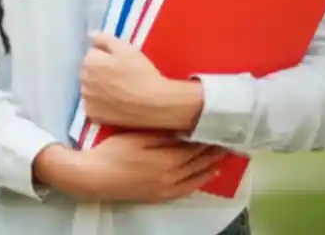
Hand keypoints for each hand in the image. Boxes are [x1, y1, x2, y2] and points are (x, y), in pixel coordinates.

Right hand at [42, 133, 225, 202]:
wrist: (94, 177)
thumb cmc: (112, 152)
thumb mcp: (136, 137)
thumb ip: (162, 135)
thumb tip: (184, 129)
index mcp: (166, 159)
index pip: (195, 147)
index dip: (209, 138)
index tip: (221, 129)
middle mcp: (172, 176)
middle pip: (199, 162)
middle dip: (215, 151)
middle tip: (231, 141)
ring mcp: (166, 188)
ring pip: (196, 176)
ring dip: (212, 166)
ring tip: (224, 157)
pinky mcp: (159, 195)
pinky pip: (187, 190)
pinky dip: (200, 182)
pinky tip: (207, 176)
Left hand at [81, 33, 199, 129]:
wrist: (155, 104)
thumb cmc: (141, 73)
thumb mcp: (126, 49)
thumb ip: (105, 39)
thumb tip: (90, 34)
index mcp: (89, 61)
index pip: (92, 55)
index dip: (107, 58)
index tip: (120, 64)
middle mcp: (83, 80)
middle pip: (89, 72)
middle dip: (100, 72)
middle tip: (121, 78)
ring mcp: (87, 99)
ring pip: (90, 89)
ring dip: (98, 89)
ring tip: (119, 92)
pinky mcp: (93, 115)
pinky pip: (93, 106)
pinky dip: (100, 105)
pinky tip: (115, 104)